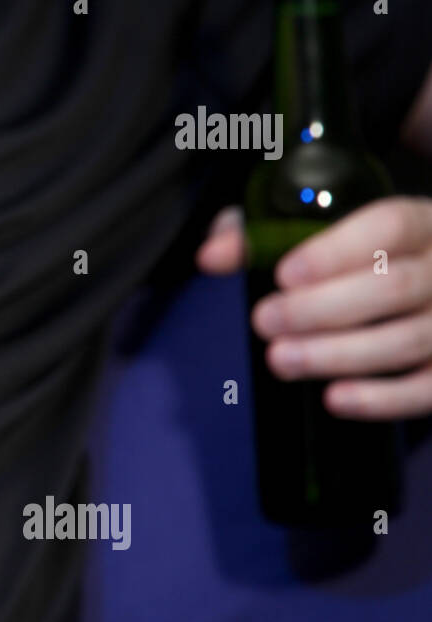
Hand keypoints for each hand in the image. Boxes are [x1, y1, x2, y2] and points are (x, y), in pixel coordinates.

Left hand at [197, 196, 431, 419]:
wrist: (410, 280)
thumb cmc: (353, 256)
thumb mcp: (311, 229)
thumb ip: (259, 234)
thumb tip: (211, 256)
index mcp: (416, 223)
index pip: (388, 226)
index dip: (335, 252)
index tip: (283, 275)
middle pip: (395, 287)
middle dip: (321, 309)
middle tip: (265, 320)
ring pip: (406, 340)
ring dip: (337, 354)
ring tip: (281, 359)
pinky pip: (427, 389)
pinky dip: (381, 399)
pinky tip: (335, 397)